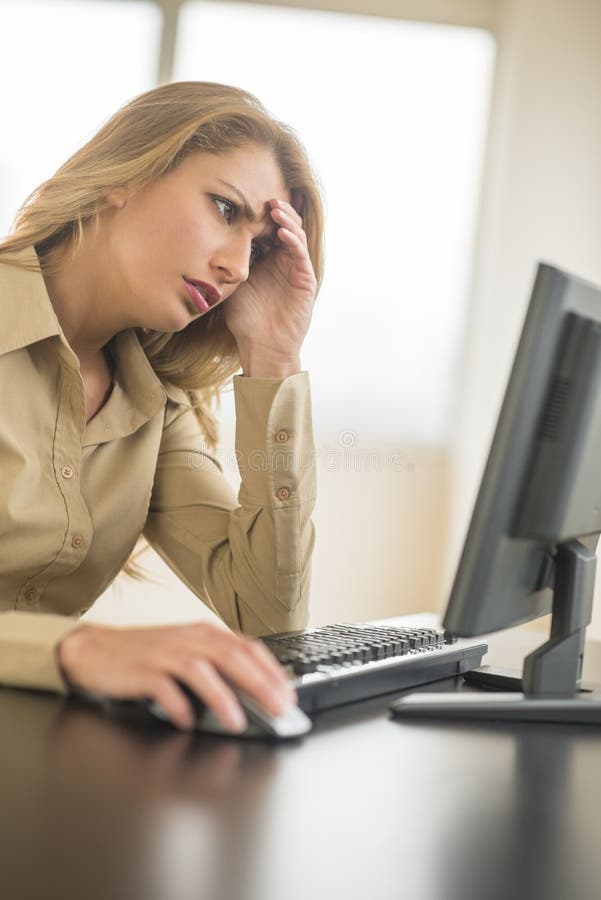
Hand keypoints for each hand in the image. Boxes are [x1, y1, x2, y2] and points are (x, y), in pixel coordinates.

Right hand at [57, 622, 295, 731]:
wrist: (95, 650)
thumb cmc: (145, 655)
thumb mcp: (185, 652)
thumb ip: (215, 665)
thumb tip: (252, 693)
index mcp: (204, 633)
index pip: (248, 647)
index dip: (271, 670)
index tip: (288, 693)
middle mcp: (188, 639)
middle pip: (232, 657)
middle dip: (260, 684)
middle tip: (278, 708)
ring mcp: (165, 653)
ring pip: (201, 670)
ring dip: (222, 697)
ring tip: (237, 721)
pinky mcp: (142, 670)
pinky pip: (164, 688)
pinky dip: (178, 705)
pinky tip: (187, 721)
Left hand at [223, 194, 316, 370]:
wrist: (262, 347)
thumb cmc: (246, 320)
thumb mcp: (231, 284)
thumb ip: (227, 263)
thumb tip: (204, 240)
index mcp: (268, 260)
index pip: (268, 229)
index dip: (261, 214)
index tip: (247, 199)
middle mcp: (284, 262)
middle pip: (286, 226)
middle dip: (278, 210)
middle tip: (265, 197)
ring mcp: (296, 270)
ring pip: (296, 236)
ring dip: (287, 220)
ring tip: (275, 209)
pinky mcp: (306, 281)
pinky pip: (301, 256)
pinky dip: (294, 241)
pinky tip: (283, 232)